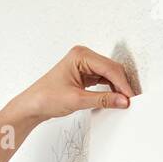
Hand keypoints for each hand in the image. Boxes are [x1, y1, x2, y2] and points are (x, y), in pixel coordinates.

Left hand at [13, 45, 139, 122]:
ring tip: (123, 101)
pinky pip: (102, 79)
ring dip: (116, 87)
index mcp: (80, 55)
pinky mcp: (84, 74)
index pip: (109, 68)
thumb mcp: (77, 100)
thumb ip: (102, 100)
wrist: (32, 106)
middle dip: (121, 84)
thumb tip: (122, 100)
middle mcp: (83, 56)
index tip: (130, 97)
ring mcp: (84, 65)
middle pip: (111, 69)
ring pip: (108, 74)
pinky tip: (114, 98)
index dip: (122, 83)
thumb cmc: (46, 97)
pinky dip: (109, 89)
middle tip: (130, 100)